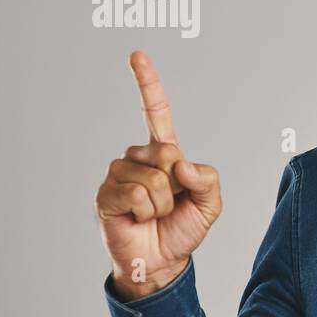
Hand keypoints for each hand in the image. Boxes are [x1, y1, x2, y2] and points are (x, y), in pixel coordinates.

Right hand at [94, 50, 222, 299]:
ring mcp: (119, 174)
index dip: (147, 84)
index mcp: (164, 153)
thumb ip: (208, 179)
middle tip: (171, 204)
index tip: (136, 55)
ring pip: (152, 178)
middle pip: (165, 152)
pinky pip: (135, 194)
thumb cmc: (184, 228)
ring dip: (163, 203)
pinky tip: (138, 219)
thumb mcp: (211, 204)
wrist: (162, 261)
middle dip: (178, 184)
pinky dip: (146, 211)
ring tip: (154, 214)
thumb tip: (180, 162)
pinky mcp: (105, 194)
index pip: (156, 112)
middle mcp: (138, 158)